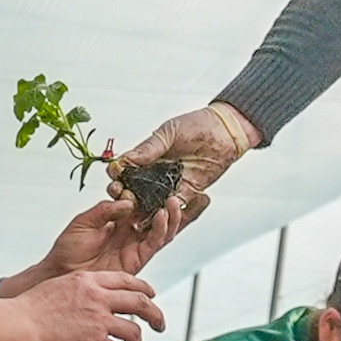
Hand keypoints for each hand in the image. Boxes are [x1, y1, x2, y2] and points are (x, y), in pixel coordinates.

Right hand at [16, 269, 159, 340]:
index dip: (143, 288)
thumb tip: (91, 302)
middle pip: (141, 303)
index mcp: (88, 281)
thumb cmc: (29, 310)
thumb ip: (79, 291)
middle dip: (156, 315)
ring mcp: (98, 321)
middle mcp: (98, 298)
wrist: (18, 326)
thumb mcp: (58, 287)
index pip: (126, 280)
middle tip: (161, 325)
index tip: (151, 296)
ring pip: (134, 332)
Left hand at [25, 193, 196, 285]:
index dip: (159, 192)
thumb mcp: (84, 221)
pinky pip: (154, 242)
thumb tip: (129, 201)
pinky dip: (161, 229)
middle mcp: (131, 230)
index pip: (144, 201)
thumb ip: (106, 210)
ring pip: (163, 229)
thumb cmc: (68, 249)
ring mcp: (135, 244)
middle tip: (188, 188)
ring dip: (172, 215)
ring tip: (174, 201)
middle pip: (160, 215)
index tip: (172, 179)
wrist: (60, 273)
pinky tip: (162, 216)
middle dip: (176, 204)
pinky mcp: (137, 259)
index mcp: (120, 218)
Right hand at [113, 103, 258, 210]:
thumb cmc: (198, 126)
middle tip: (122, 195)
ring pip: (150, 200)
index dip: (118, 174)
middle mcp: (156, 173)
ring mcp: (170, 184)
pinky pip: (173, 205)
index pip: (126, 169)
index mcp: (148, 156)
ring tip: (134, 210)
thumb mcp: (169, 132)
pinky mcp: (186, 193)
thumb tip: (126, 159)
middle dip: (125, 194)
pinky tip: (156, 214)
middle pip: (134, 188)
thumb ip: (148, 148)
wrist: (225, 132)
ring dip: (141, 206)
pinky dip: (164, 211)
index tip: (115, 176)